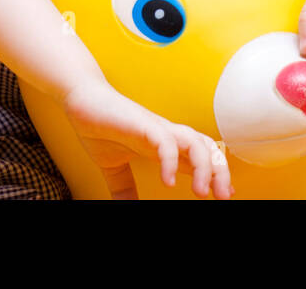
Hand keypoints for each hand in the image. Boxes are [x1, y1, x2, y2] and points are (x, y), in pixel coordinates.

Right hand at [59, 79, 233, 199]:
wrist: (81, 100)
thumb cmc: (98, 125)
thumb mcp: (112, 166)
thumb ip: (123, 186)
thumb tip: (126, 205)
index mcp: (163, 144)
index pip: (198, 158)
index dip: (215, 175)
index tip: (224, 193)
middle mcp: (166, 134)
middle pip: (207, 148)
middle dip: (219, 172)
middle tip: (224, 196)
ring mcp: (156, 128)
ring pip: (195, 142)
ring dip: (203, 167)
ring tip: (201, 192)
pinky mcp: (143, 125)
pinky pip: (166, 142)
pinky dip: (171, 161)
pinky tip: (168, 181)